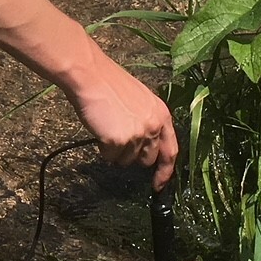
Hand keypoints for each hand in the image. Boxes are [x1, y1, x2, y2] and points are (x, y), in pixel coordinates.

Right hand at [66, 49, 178, 188]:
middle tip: (119, 136)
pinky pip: (110, 157)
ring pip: (126, 160)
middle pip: (146, 159)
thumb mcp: (140, 101)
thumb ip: (148, 122)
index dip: (165, 172)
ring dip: (116, 150)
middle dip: (133, 155)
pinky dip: (103, 148)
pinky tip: (100, 129)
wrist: (90, 75)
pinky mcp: (118, 141)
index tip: (159, 185)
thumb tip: (146, 146)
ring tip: (108, 125)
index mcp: (162, 115)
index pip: (170, 151)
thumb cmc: (110, 84)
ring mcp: (137, 135)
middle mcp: (153, 127)